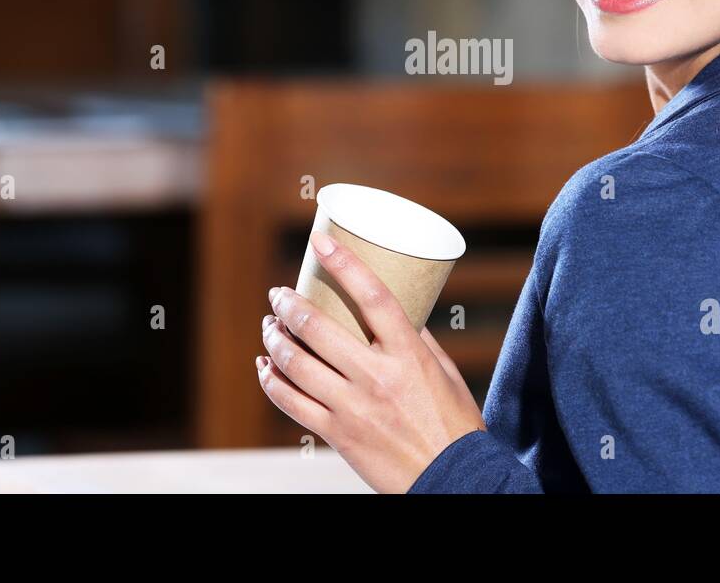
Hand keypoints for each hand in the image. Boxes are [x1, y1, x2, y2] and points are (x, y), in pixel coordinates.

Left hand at [257, 230, 485, 492]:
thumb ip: (417, 340)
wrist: (452, 479)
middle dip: (289, 304)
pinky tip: (265, 367)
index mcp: (409, 354)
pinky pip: (291, 403)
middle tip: (278, 293)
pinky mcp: (337, 434)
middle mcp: (378, 377)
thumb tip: (396, 310)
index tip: (320, 241)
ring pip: (296, 364)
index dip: (343, 263)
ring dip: (275, 338)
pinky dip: (271, 381)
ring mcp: (353, 407)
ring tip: (270, 325)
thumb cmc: (454, 422)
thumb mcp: (444, 372)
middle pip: (319, 328)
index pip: (373, 296)